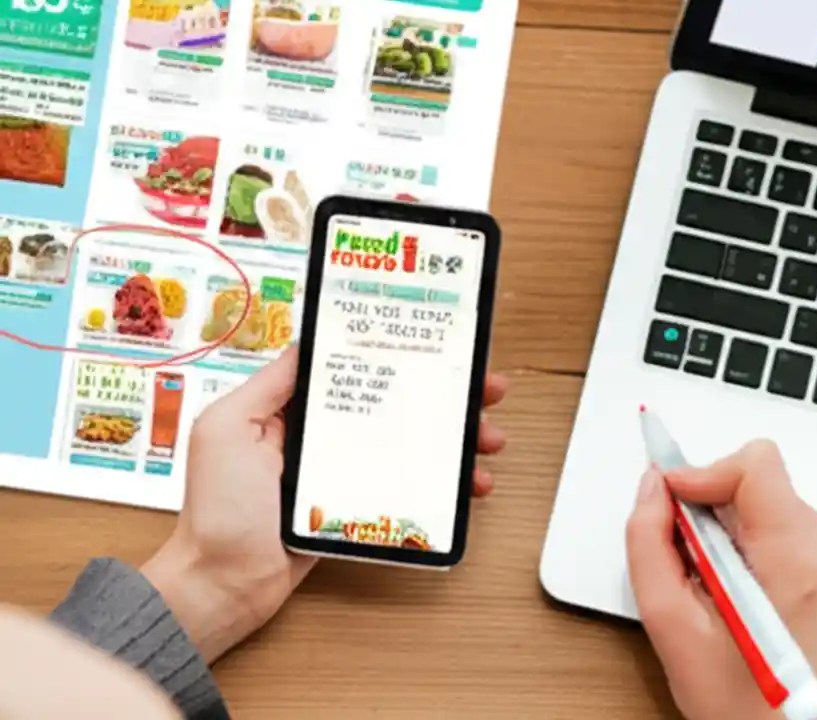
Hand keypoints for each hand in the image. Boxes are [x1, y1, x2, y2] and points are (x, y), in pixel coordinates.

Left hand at [142, 347, 509, 661]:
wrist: (223, 584)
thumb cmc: (217, 509)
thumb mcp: (229, 428)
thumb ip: (269, 385)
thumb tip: (308, 342)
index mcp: (293, 409)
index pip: (359, 370)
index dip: (402, 357)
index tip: (443, 347)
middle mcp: (323, 436)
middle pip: (398, 404)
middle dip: (447, 396)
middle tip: (487, 392)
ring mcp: (344, 473)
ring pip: (413, 445)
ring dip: (456, 440)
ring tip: (488, 440)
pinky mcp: (359, 508)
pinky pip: (410, 488)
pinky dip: (444, 485)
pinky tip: (470, 484)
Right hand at [626, 440, 816, 719]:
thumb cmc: (738, 701)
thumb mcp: (671, 624)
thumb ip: (649, 542)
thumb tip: (652, 488)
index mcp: (794, 557)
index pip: (754, 464)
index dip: (702, 473)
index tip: (669, 498)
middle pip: (754, 478)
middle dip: (708, 506)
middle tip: (685, 556)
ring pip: (760, 498)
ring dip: (723, 526)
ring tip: (709, 582)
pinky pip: (774, 520)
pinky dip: (742, 540)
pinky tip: (730, 586)